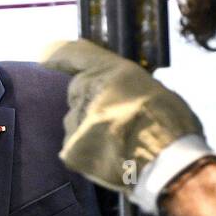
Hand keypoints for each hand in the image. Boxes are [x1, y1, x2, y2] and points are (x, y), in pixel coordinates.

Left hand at [42, 39, 213, 211]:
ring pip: (75, 122)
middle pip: (78, 94)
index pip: (76, 55)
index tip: (45, 56)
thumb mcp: (157, 87)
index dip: (60, 55)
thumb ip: (126, 84)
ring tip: (120, 142)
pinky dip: (89, 155)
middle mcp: (87, 91)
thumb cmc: (170, 124)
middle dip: (92, 104)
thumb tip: (118, 91)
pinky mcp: (71, 150)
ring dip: (90, 131)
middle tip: (120, 119)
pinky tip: (110, 158)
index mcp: (112, 71)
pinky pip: (75, 149)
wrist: (166, 161)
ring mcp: (75, 122)